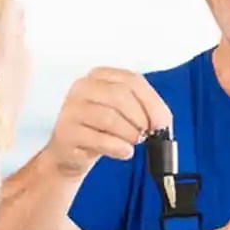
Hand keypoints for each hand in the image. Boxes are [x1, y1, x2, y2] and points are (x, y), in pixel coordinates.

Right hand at [44, 68, 172, 177]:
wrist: (70, 154)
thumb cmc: (97, 130)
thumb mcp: (122, 113)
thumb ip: (143, 110)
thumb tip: (161, 121)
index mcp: (99, 76)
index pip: (131, 80)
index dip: (151, 102)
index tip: (161, 121)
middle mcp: (83, 88)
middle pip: (120, 96)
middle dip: (140, 118)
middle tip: (146, 133)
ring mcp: (72, 109)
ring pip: (109, 117)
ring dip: (129, 133)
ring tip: (133, 142)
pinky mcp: (67, 133)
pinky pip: (99, 139)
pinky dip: (118, 147)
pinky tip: (123, 151)